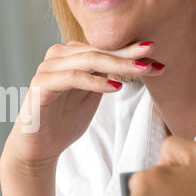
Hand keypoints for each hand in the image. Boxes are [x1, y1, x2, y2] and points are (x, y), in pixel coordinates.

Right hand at [0, 40, 163, 173]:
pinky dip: (95, 81)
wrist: (39, 147)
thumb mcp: (93, 93)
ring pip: (87, 60)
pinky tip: (115, 87)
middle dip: (127, 53)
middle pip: (98, 50)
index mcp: (70, 54)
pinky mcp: (40, 86)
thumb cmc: (66, 119)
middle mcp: (58, 56)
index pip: (104, 48)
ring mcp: (47, 69)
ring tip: (141, 70)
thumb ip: (108, 74)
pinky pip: (72, 78)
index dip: (130, 51)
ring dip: (117, 64)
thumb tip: (141, 60)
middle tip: (151, 53)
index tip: (156, 55)